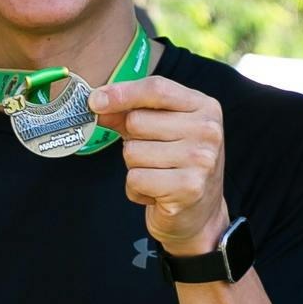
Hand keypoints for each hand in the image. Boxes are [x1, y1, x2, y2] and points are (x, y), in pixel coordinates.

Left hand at [88, 77, 229, 254]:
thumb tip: (97, 103)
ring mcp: (201, 160)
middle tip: (152, 156)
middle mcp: (207, 130)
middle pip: (137, 121)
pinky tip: (156, 193)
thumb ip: (131, 113)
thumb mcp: (161, 131)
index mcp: (205, 107)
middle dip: (131, 140)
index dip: (121, 93)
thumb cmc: (177, 165)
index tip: (95, 101)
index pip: (157, 88)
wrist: (201, 215)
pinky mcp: (188, 188)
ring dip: (134, 167)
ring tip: (157, 175)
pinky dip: (136, 189)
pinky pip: (135, 178)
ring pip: (132, 152)